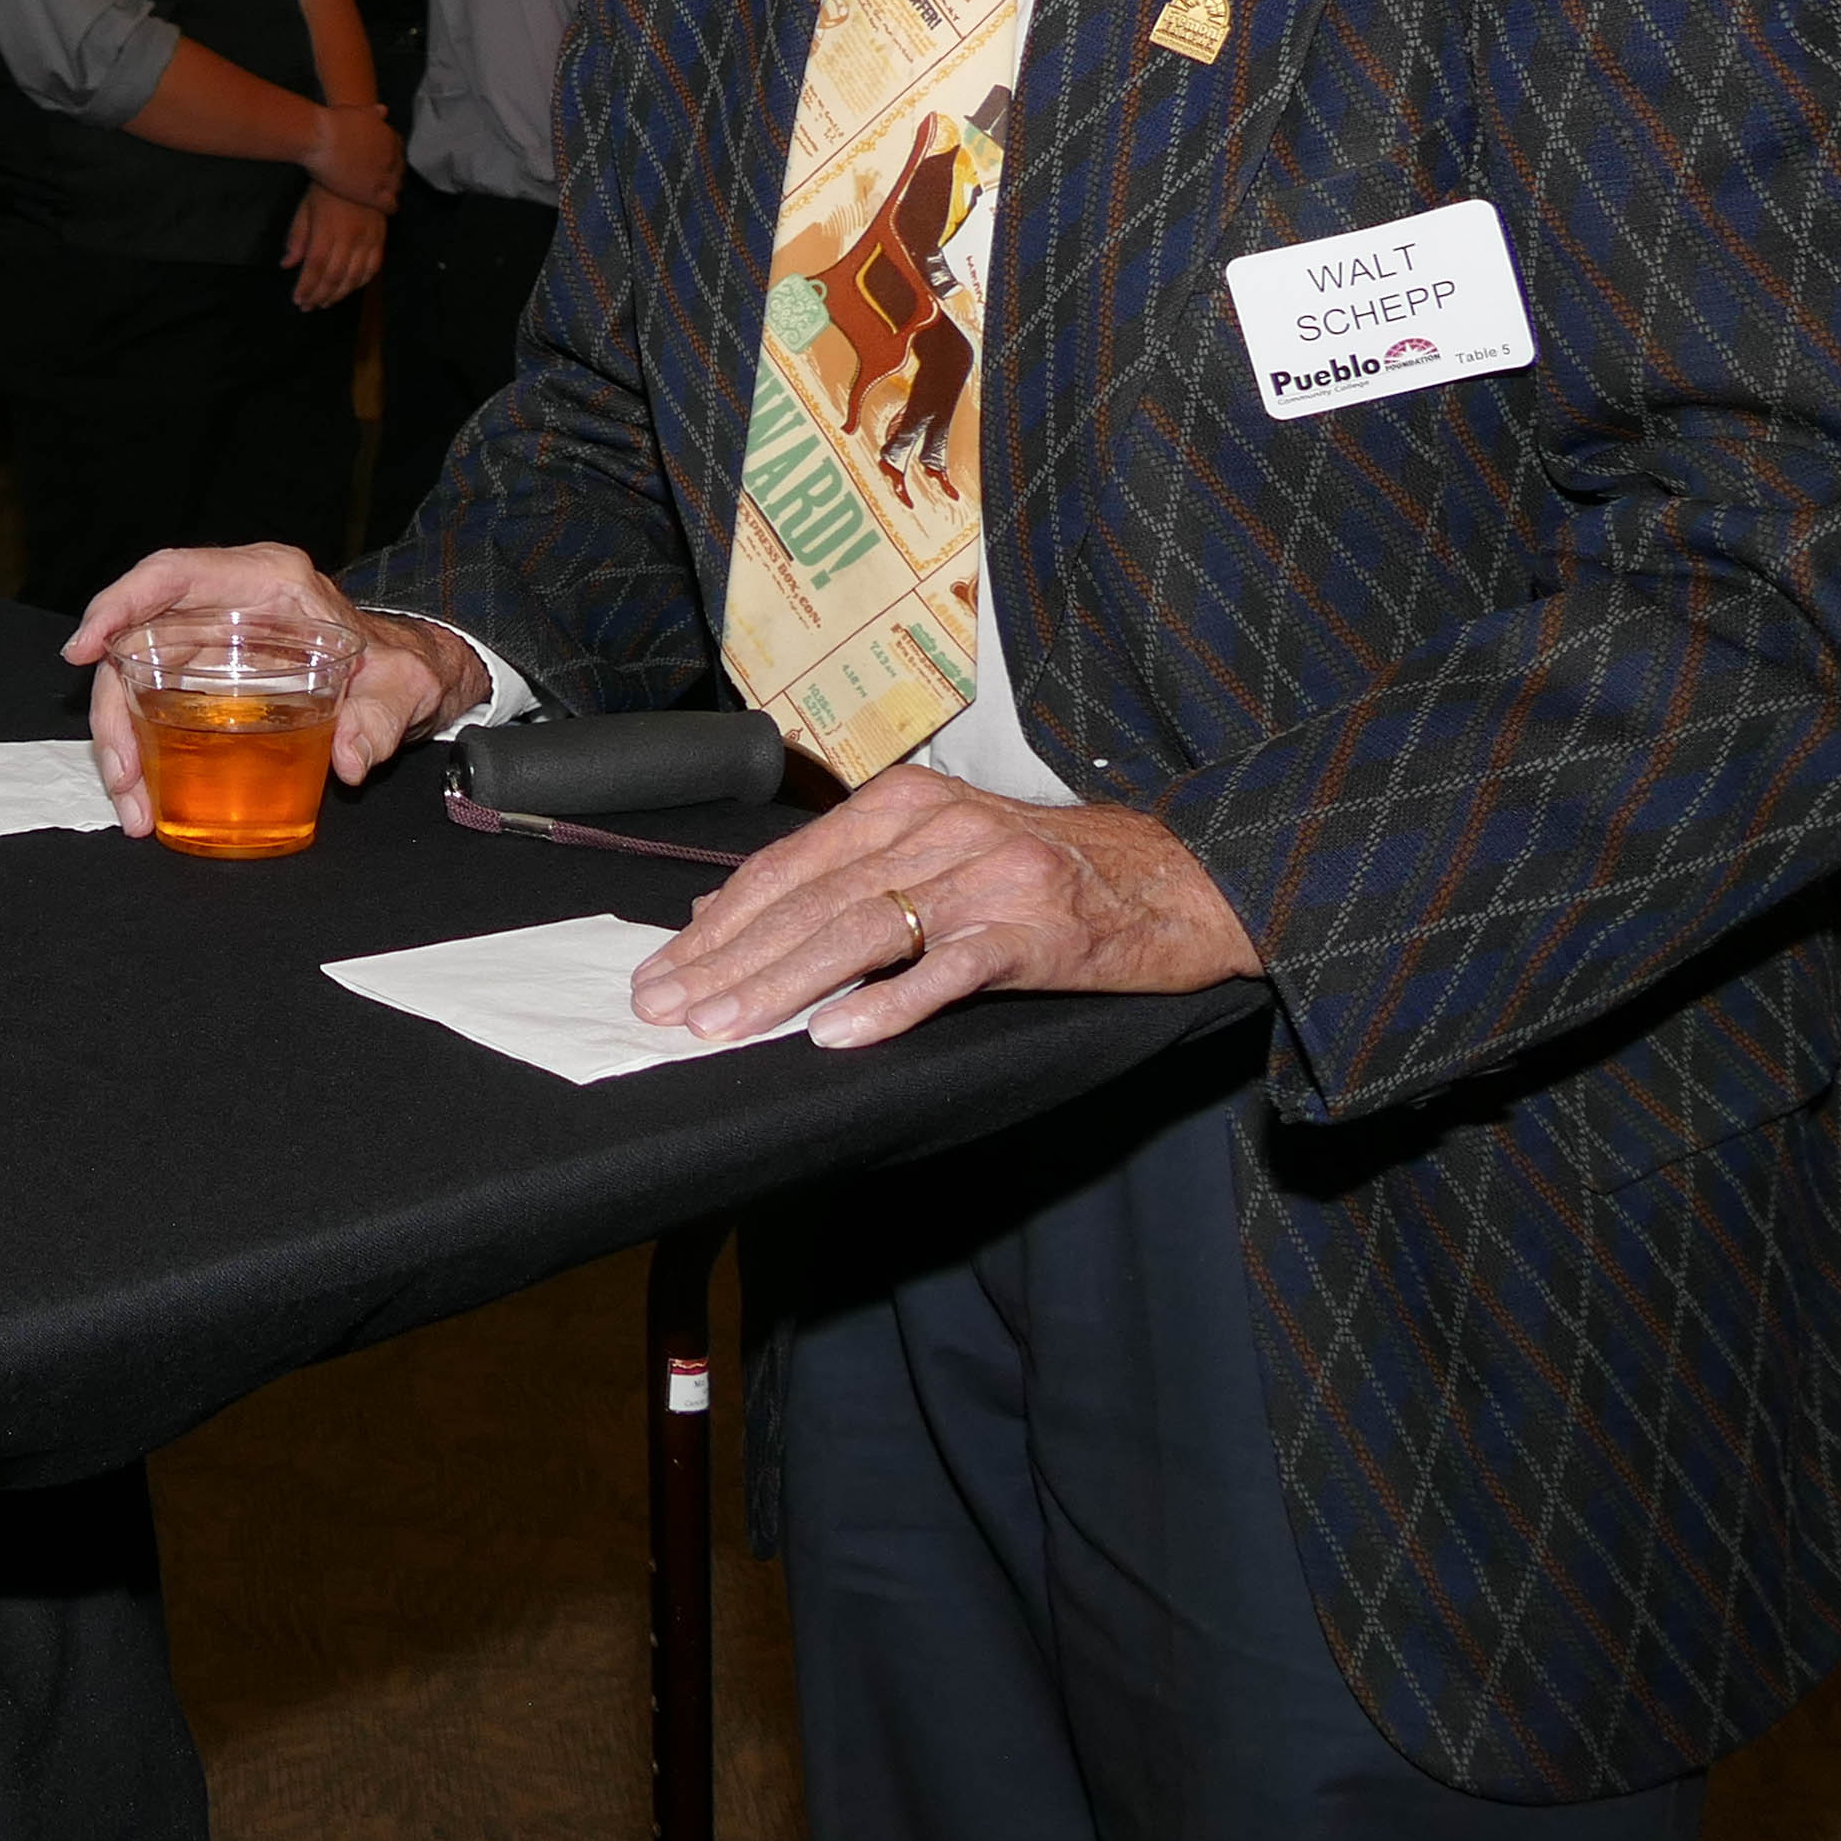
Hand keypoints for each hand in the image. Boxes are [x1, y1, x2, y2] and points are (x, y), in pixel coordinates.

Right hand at [61, 543, 476, 834]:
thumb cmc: (399, 665)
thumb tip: (348, 760)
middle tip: (123, 778)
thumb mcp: (402, 686)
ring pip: (138, 684)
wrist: (407, 678)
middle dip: (116, 714)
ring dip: (123, 745)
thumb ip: (379, 719)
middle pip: (139, 644)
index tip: (84, 651)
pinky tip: (146, 796)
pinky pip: (157, 708)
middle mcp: (226, 605)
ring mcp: (210, 643)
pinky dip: (144, 752)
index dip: (118, 605)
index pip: (173, 575)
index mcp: (266, 581)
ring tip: (134, 806)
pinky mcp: (207, 681)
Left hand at [285, 185, 386, 309]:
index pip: (315, 266)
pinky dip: (361, 282)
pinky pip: (374, 267)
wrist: (359, 168)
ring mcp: (368, 238)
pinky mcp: (381, 237)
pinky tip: (349, 289)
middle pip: (334, 275)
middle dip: (320, 295)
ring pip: (354, 276)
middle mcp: (349, 236)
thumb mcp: (305, 208)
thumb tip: (286, 264)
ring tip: (325, 303)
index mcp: (327, 229)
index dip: (307, 286)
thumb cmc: (326, 189)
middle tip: (309, 306)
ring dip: (339, 294)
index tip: (298, 299)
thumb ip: (297, 238)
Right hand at [304, 97, 404, 214]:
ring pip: (396, 188)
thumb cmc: (333, 122)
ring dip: (392, 191)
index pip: (399, 151)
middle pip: (400, 170)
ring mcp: (384, 176)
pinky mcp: (372, 193)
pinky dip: (390, 207)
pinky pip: (390, 204)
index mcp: (390, 138)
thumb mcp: (358, 111)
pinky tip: (386, 210)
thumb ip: (373, 113)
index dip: (391, 158)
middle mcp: (392, 157)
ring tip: (384, 197)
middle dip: (393, 175)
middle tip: (384, 182)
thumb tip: (384, 110)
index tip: (384, 163)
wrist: (321, 138)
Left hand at [625, 765, 1260, 1050]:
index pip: (785, 867)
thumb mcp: (935, 848)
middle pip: (809, 902)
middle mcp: (936, 829)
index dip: (717, 923)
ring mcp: (984, 877)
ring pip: (859, 932)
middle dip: (727, 961)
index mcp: (901, 805)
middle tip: (667, 1009)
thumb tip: (726, 902)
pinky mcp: (1030, 930)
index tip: (663, 969)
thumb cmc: (1047, 871)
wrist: (1177, 879)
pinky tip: (835, 1035)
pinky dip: (887, 1005)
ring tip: (725, 1026)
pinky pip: (945, 970)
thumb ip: (838, 870)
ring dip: (781, 986)